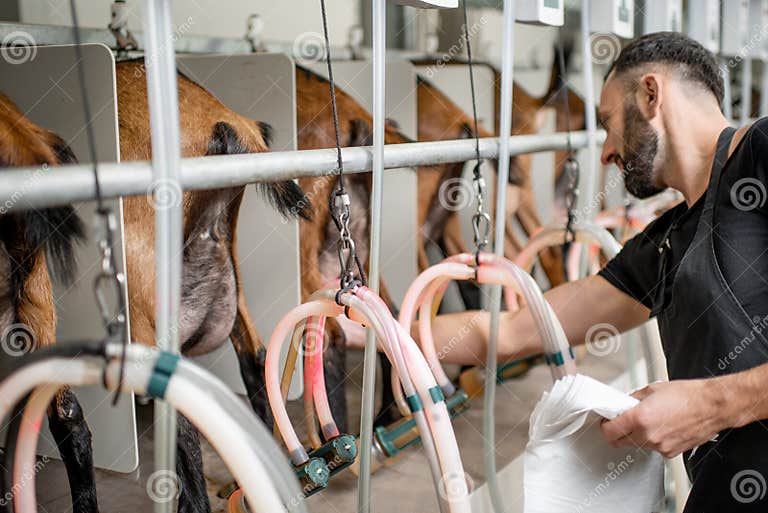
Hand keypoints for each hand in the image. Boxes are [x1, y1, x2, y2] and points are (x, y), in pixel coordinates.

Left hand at [600, 379, 729, 457]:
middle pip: (620, 441)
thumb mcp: (652, 389)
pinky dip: (652, 440)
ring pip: (637, 445)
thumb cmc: (688, 395)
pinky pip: (653, 448)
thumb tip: (622, 404)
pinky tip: (662, 427)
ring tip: (648, 420)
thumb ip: (632, 399)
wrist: (712, 406)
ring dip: (636, 435)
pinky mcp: (670, 453)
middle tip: (621, 421)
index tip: (606, 421)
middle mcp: (648, 435)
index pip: (609, 431)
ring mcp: (660, 446)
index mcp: (640, 418)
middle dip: (617, 432)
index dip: (605, 425)